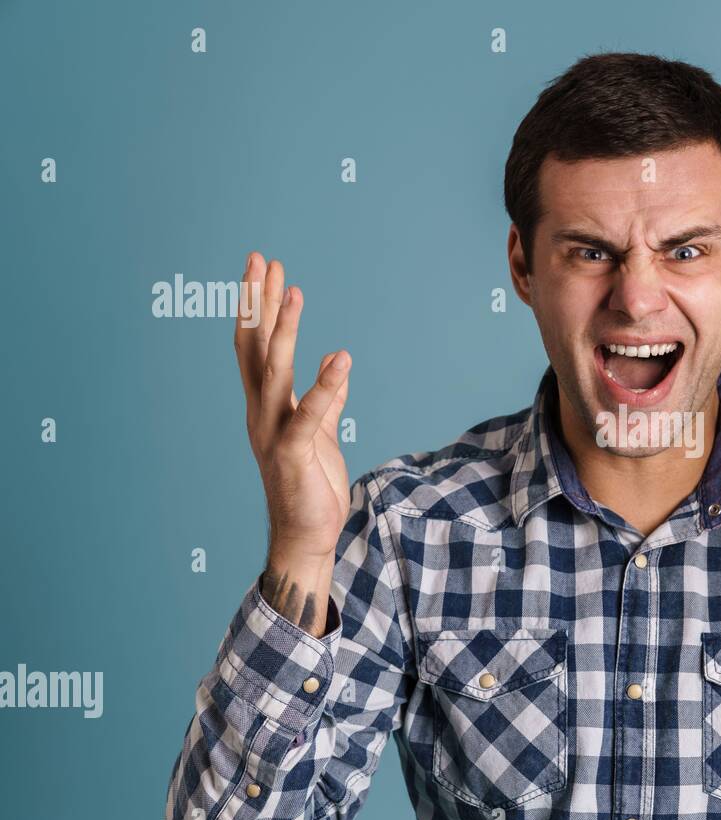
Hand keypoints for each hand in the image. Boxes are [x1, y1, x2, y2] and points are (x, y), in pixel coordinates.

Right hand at [234, 252, 351, 563]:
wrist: (307, 533)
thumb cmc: (311, 484)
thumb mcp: (322, 432)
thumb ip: (326, 398)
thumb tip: (336, 362)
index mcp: (266, 405)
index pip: (255, 346)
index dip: (258, 307)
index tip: (262, 268)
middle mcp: (261, 412)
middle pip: (254, 347)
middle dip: (257, 302)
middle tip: (260, 258)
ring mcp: (272, 432)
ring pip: (274, 372)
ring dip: (283, 330)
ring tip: (293, 291)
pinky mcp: (292, 453)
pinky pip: (310, 414)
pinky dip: (325, 385)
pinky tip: (340, 356)